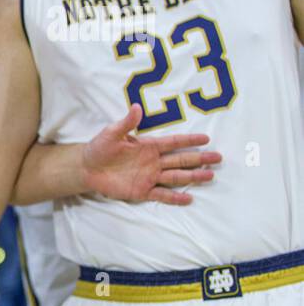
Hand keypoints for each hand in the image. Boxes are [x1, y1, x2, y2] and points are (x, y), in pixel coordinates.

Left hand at [82, 104, 219, 203]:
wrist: (86, 169)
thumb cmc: (98, 148)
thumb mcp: (111, 133)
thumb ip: (126, 123)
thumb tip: (136, 107)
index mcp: (148, 146)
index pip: (173, 142)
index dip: (189, 140)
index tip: (207, 138)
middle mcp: (153, 161)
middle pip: (181, 159)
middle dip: (199, 158)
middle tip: (218, 158)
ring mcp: (149, 176)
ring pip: (176, 176)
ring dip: (193, 176)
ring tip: (210, 176)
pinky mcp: (141, 190)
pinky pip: (161, 194)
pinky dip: (174, 197)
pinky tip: (189, 198)